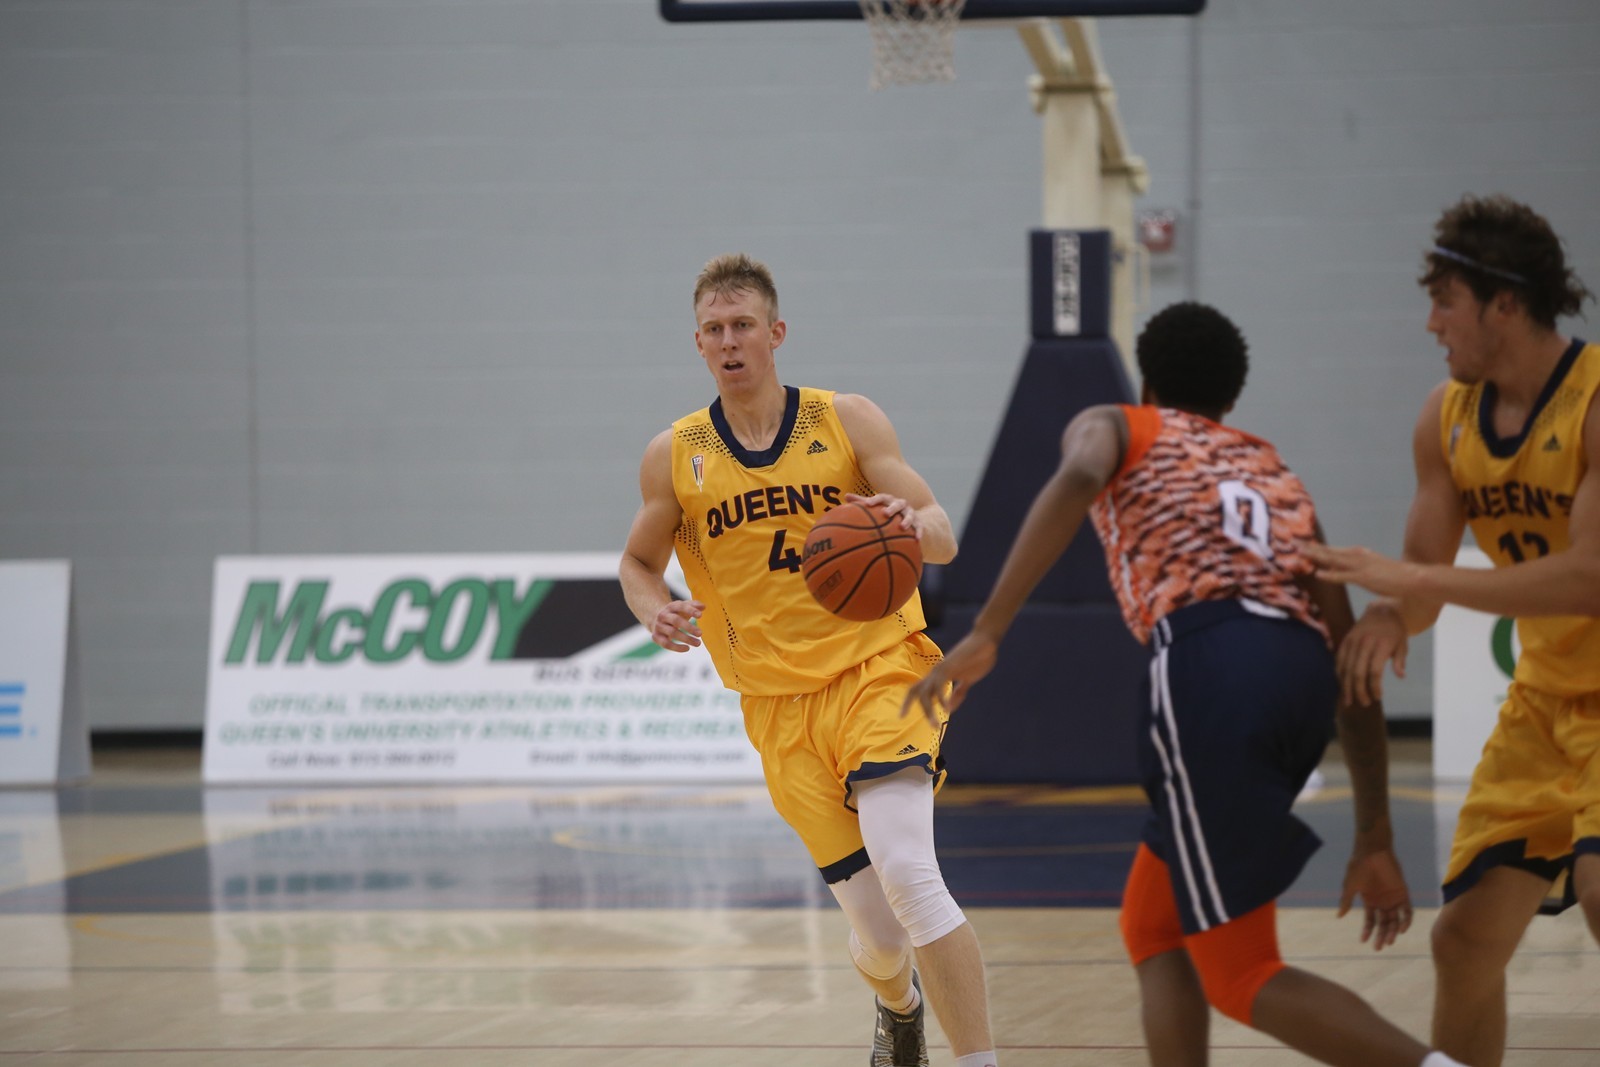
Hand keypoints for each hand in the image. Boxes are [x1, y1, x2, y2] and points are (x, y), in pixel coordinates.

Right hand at [651, 599, 704, 652]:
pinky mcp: (656, 637)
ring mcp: (658, 626)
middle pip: (676, 620)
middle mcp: (663, 615)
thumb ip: (693, 605)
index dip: (690, 610)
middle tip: (700, 633)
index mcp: (671, 606)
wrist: (656, 620)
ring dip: (686, 639)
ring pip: (672, 633)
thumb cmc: (675, 613)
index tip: (700, 615)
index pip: (680, 606)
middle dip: (689, 627)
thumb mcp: (683, 607)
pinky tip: (687, 648)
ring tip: (698, 643)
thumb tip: (703, 607)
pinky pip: (666, 644)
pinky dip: (677, 647)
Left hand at [847, 492, 921, 538]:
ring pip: (909, 514)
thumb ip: (862, 502)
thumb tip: (845, 496)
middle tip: (885, 513)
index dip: (875, 500)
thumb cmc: (886, 510)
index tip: (868, 504)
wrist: (908, 514)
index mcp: (888, 500)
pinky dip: (919, 532)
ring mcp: (910, 512)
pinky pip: (919, 527)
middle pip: (897, 504)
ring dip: (907, 520)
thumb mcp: (875, 505)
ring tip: (903, 527)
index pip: (881, 497)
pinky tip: (917, 540)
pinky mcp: (918, 521)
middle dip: (892, 508)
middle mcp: (900, 504)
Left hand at [900, 632, 998, 726]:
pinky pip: (940, 686)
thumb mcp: (967, 679)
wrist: (985, 640)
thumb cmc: (977, 657)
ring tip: (935, 725)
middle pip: (915, 691)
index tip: (901, 716)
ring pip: (926, 692)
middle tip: (906, 720)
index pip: (916, 689)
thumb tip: (949, 708)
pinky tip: (946, 709)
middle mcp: (935, 673)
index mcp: (938, 676)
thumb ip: (958, 693)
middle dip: (909, 706)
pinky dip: (942, 699)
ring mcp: (941, 670)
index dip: (907, 702)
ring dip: (929, 710)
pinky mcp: (950, 668)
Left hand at [1304, 542, 1419, 597]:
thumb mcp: (1368, 568)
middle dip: (1313, 549)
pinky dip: (1330, 574)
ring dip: (1317, 557)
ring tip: (1301, 553)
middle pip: (1330, 552)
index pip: (1334, 550)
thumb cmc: (1392, 576)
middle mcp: (1358, 557)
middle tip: (1296, 544)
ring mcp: (1360, 566)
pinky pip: (1344, 576)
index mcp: (1359, 554)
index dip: (1318, 548)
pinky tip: (1319, 574)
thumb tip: (1332, 569)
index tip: (1304, 544)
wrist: (1412, 578)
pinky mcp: (1364, 577)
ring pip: (1334, 560)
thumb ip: (1350, 568)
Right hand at [1336, 602, 1408, 705]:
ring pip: (1345, 668)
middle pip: (1357, 672)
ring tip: (1349, 700)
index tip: (1377, 697)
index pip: (1375, 671)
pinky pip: (1339, 660)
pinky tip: (1342, 685)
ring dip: (1346, 686)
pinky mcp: (1345, 641)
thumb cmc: (1395, 631)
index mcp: (1382, 644)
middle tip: (1363, 703)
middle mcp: (1365, 642)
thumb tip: (1401, 676)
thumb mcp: (1403, 644)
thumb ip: (1400, 660)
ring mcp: (1352, 641)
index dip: (1374, 687)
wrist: (1381, 610)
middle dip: (1359, 690)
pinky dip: (1339, 674)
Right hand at [1338, 847, 1413, 950]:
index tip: (1364, 941)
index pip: (1371, 920)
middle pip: (1384, 923)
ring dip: (1393, 931)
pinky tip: (1401, 929)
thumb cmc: (1358, 866)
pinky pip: (1407, 910)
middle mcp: (1383, 902)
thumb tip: (1339, 915)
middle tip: (1379, 947)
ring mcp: (1393, 898)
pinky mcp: (1403, 893)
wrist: (1372, 851)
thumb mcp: (1350, 885)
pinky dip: (1406, 920)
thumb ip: (1347, 901)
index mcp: (1370, 901)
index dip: (1367, 931)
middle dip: (1381, 935)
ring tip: (1389, 941)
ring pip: (1395, 920)